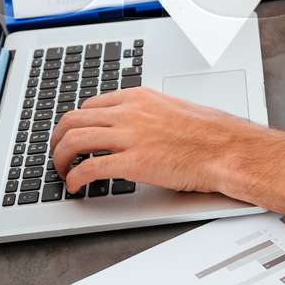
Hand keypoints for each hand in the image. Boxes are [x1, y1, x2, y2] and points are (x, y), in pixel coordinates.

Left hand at [49, 87, 253, 195]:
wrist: (227, 149)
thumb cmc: (210, 134)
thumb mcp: (175, 110)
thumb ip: (149, 115)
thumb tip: (137, 127)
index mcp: (139, 98)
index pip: (91, 104)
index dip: (76, 122)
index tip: (74, 135)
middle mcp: (129, 112)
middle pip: (74, 119)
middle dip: (58, 138)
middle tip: (57, 153)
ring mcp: (129, 136)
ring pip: (73, 141)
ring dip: (60, 158)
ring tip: (61, 171)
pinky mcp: (132, 163)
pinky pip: (89, 168)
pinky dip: (74, 179)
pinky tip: (76, 186)